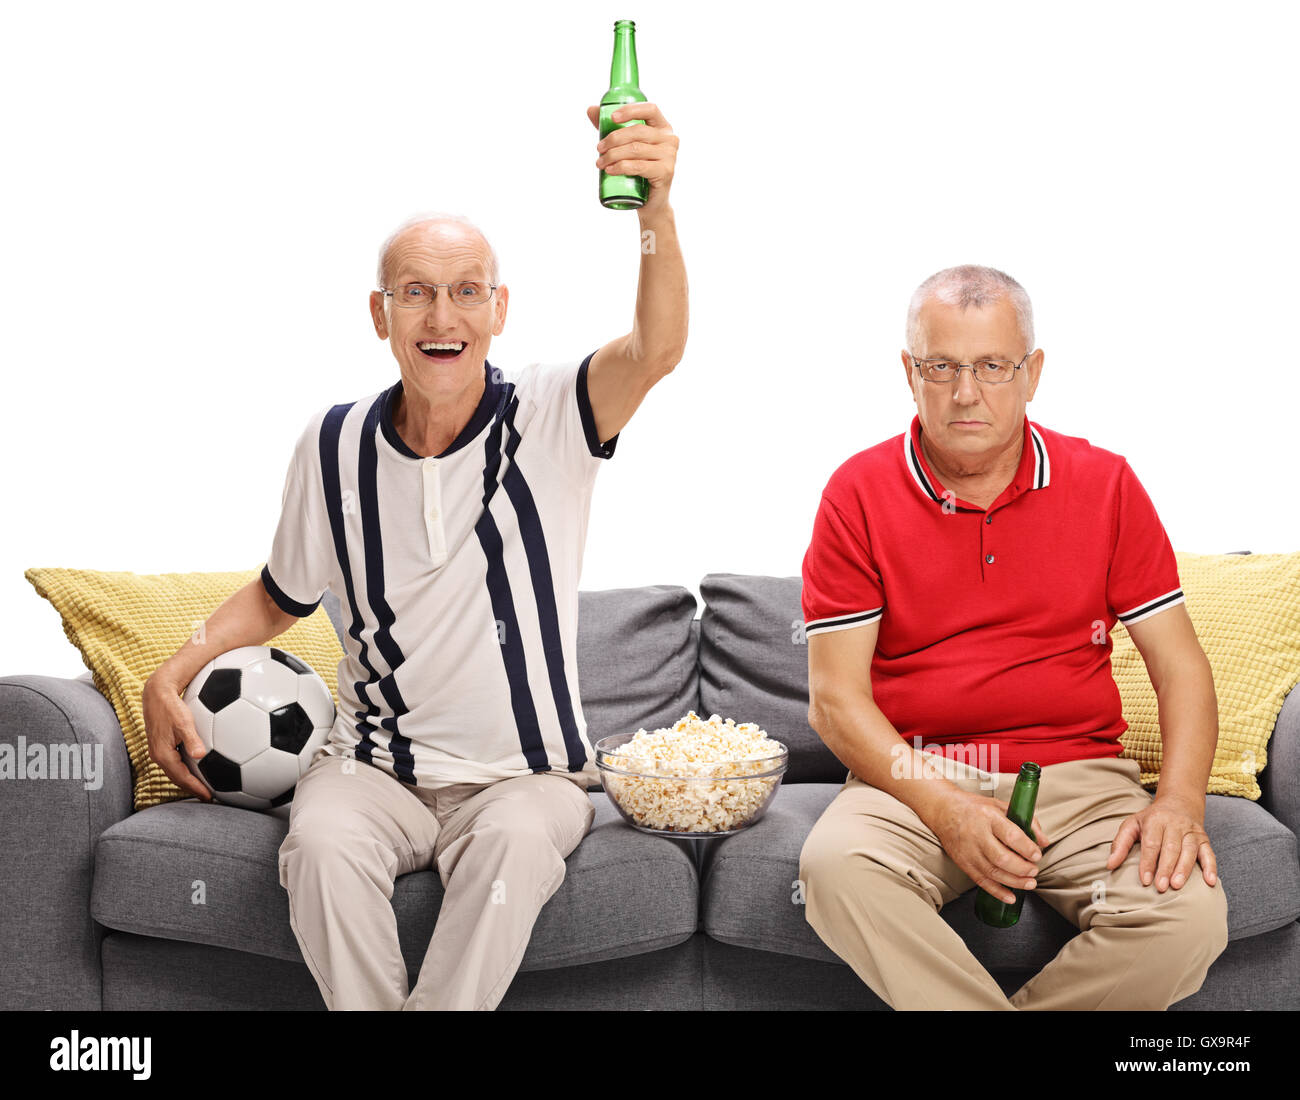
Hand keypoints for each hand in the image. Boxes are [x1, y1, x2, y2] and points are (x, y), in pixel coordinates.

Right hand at [142, 674, 212, 801]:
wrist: (157, 694)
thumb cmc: (171, 706)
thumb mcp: (183, 721)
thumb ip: (192, 739)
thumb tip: (200, 754)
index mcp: (163, 754)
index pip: (181, 777)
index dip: (195, 788)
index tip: (209, 797)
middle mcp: (158, 755)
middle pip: (176, 778)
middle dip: (191, 789)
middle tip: (208, 797)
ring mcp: (158, 751)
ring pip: (174, 772)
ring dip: (188, 781)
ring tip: (203, 788)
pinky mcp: (161, 746)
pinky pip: (174, 764)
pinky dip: (184, 771)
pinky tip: (197, 770)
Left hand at [587, 102, 677, 214]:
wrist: (651, 201)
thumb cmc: (638, 170)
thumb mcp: (625, 146)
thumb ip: (611, 127)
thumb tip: (590, 109)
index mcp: (662, 127)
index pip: (650, 109)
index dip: (631, 110)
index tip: (612, 118)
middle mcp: (670, 139)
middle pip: (638, 131)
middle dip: (613, 139)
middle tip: (599, 149)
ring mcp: (670, 156)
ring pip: (635, 149)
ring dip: (613, 155)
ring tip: (600, 163)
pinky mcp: (665, 172)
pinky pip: (639, 166)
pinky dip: (621, 167)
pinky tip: (610, 170)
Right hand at [927, 787, 1048, 904]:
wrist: (943, 810)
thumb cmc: (974, 808)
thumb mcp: (1000, 806)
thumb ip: (1026, 821)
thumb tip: (1043, 841)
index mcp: (988, 816)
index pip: (1010, 835)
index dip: (1026, 848)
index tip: (1037, 854)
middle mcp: (977, 834)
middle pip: (1002, 858)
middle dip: (1022, 868)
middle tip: (1034, 870)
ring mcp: (969, 850)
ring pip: (993, 872)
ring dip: (1014, 882)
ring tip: (1029, 883)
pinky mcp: (963, 862)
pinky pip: (981, 881)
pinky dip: (997, 892)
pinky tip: (1010, 897)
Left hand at [1106, 794, 1217, 890]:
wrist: (1179, 803)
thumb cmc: (1151, 819)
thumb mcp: (1132, 825)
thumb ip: (1120, 844)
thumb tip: (1109, 865)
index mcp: (1155, 820)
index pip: (1151, 844)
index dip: (1148, 862)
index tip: (1144, 880)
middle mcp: (1175, 824)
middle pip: (1171, 848)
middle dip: (1165, 868)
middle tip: (1161, 887)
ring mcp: (1191, 831)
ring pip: (1189, 851)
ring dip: (1184, 869)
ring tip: (1177, 885)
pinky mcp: (1204, 839)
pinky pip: (1209, 853)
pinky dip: (1211, 867)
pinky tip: (1210, 881)